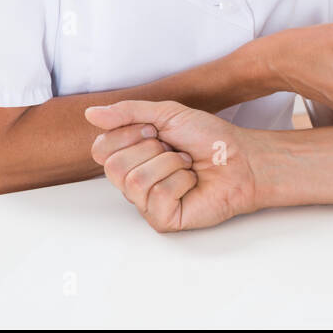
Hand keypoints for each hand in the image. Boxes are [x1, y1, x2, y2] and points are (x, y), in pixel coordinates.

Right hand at [85, 100, 261, 231]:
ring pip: (135, 181)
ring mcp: (147, 203)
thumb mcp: (167, 114)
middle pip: (114, 167)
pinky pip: (158, 196)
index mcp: (130, 157)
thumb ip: (128, 112)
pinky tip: (192, 182)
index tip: (157, 131)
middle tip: (174, 150)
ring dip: (170, 164)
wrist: (242, 157)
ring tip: (186, 165)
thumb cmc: (209, 137)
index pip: (100, 149)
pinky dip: (181, 181)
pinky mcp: (163, 219)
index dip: (129, 134)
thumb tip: (90, 113)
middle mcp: (133, 182)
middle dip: (152, 149)